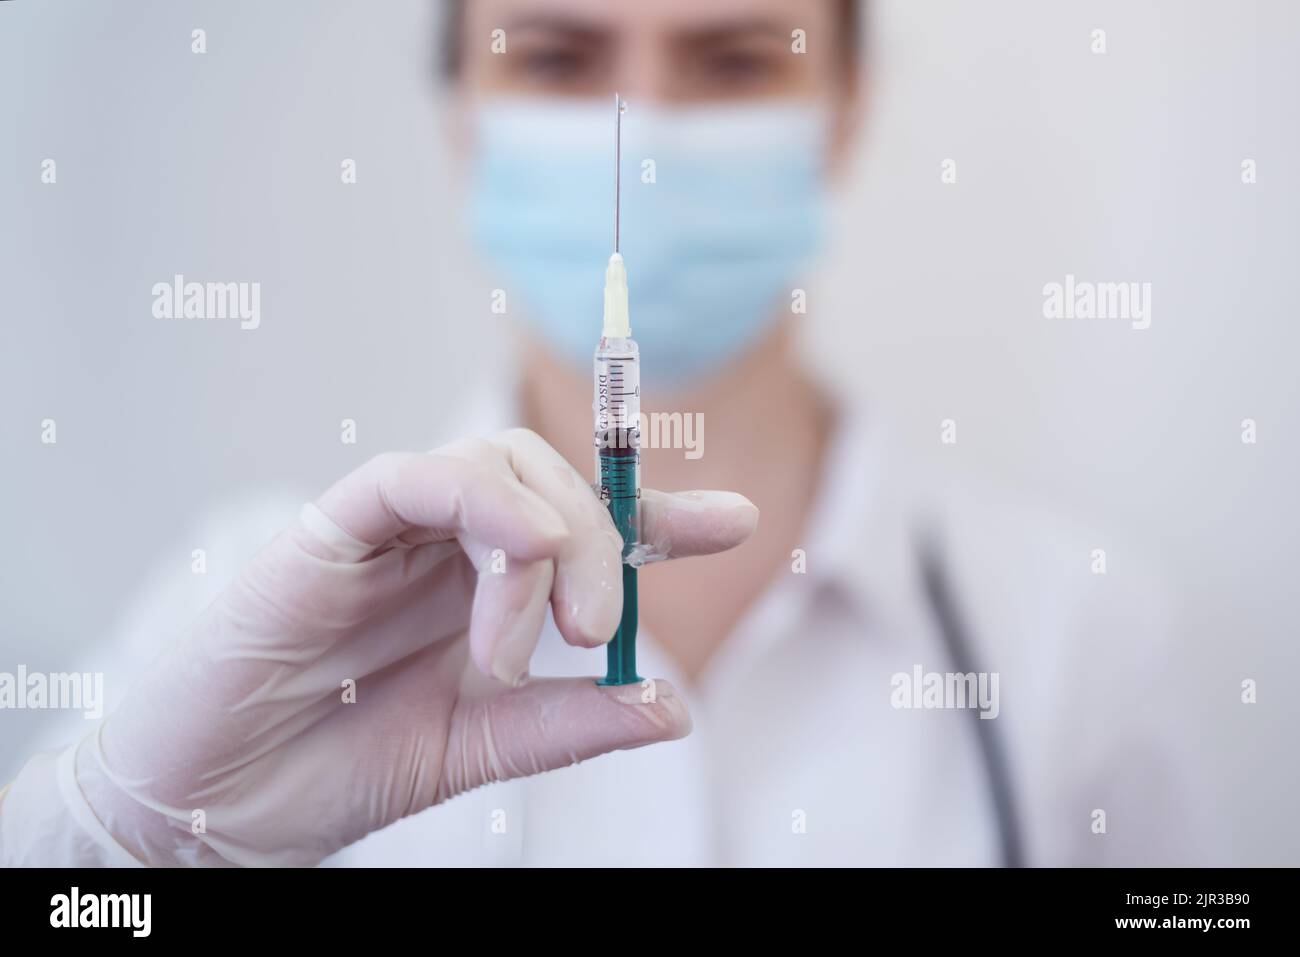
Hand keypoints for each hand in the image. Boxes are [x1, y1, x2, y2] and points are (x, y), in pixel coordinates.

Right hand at [70, 430, 756, 865]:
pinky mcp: (332, 526)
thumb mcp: (473, 750)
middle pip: (554, 483)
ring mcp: (389, 531)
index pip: (586, 529)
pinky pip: (418, 474)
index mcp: (481, 593)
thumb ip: (563, 723)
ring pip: (497, 461)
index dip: (660, 517)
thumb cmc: (326, 774)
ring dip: (554, 533)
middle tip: (606, 631)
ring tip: (558, 629)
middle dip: (609, 539)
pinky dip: (486, 499)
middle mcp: (443, 549)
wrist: (208, 810)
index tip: (737, 523)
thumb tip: (673, 705)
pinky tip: (525, 552)